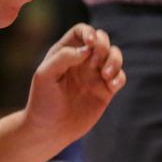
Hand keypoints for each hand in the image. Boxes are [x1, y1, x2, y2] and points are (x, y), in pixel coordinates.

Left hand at [24, 23, 124, 141]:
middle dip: (104, 45)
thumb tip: (86, 49)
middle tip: (96, 62)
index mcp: (65, 53)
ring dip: (115, 59)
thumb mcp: (44, 76)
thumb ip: (63, 57)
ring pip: (114, 55)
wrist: (49, 130)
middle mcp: (82, 61)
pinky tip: (111, 86)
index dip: (89, 32)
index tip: (91, 44)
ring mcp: (95, 75)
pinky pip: (119, 77)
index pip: (82, 31)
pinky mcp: (105, 91)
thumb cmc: (42, 102)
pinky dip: (119, 77)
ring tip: (106, 75)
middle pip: (102, 39)